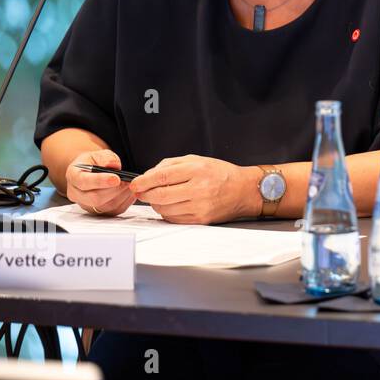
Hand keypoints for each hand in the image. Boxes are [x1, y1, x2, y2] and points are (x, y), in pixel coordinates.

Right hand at [65, 149, 135, 215]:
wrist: (91, 172)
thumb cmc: (94, 163)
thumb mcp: (98, 154)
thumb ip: (105, 157)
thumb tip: (113, 165)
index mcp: (73, 176)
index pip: (84, 182)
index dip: (101, 181)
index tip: (116, 178)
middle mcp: (76, 193)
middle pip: (95, 198)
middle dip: (114, 190)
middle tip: (127, 181)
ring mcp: (86, 204)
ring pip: (105, 206)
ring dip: (121, 196)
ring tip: (130, 185)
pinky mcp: (98, 212)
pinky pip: (113, 211)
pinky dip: (125, 202)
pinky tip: (129, 192)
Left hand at [130, 155, 250, 224]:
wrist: (244, 190)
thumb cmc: (221, 173)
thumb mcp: (198, 160)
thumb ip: (171, 165)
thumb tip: (148, 175)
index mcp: (197, 170)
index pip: (162, 176)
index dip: (143, 181)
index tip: (135, 183)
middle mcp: (199, 188)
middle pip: (160, 195)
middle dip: (145, 194)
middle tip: (140, 192)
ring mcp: (200, 206)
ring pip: (164, 209)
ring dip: (155, 204)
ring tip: (159, 197)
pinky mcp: (200, 219)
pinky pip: (173, 218)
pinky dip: (167, 212)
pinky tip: (171, 205)